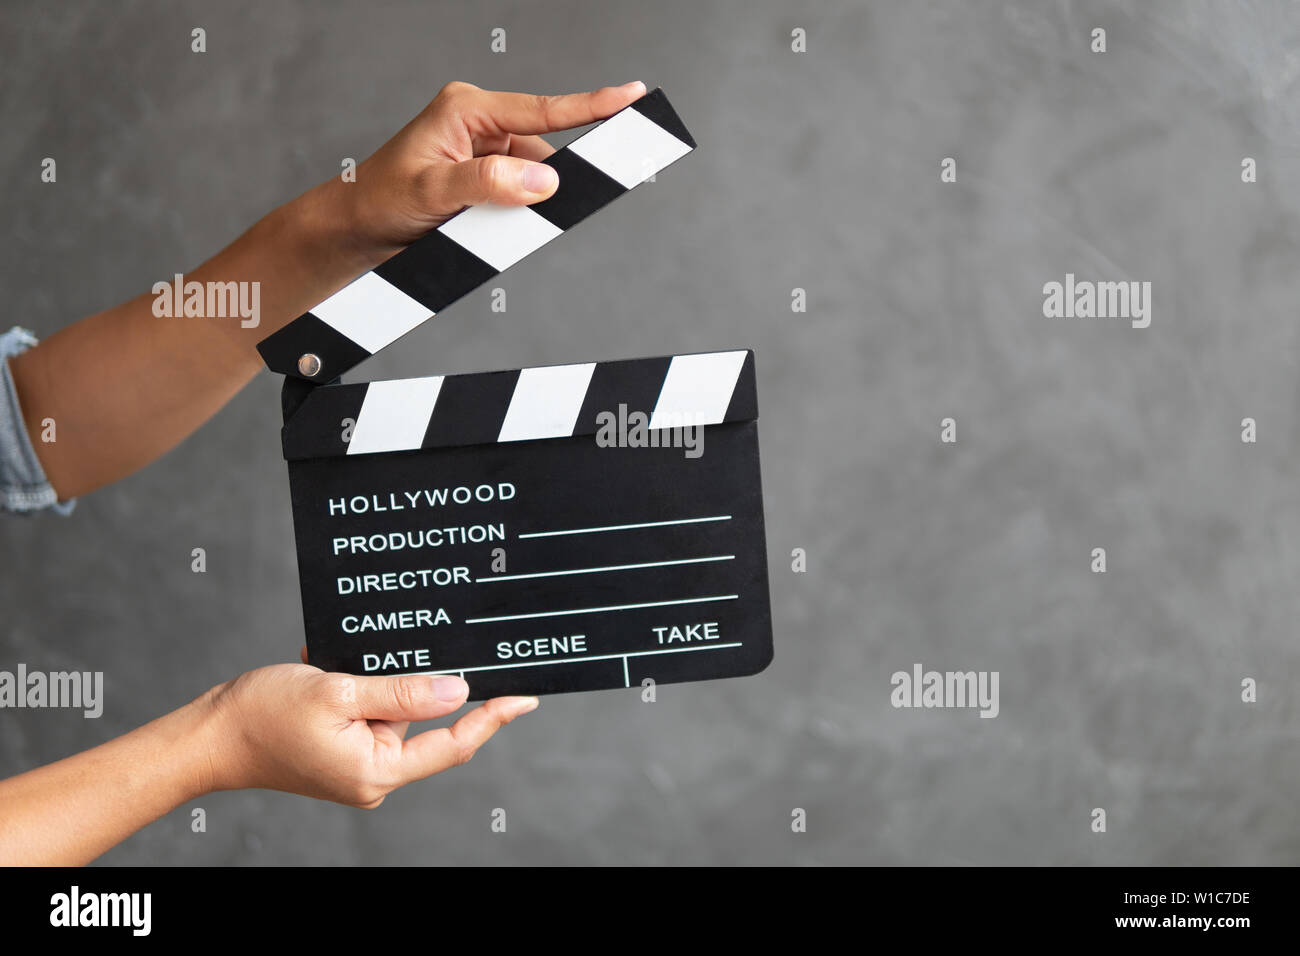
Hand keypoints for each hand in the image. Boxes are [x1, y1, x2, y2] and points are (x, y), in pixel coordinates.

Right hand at [201, 657, 537, 807]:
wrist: (208, 735)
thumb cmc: (262, 715)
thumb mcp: (340, 692)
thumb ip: (403, 692)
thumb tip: (459, 689)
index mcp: (377, 770)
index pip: (454, 743)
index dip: (493, 717)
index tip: (525, 696)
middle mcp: (373, 774)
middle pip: (424, 723)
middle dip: (417, 682)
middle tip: (407, 647)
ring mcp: (358, 763)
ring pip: (395, 710)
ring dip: (382, 678)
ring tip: (343, 658)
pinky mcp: (343, 749)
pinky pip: (371, 711)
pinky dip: (361, 685)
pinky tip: (331, 664)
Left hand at [339, 79, 646, 262]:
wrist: (354, 230)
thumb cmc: (379, 201)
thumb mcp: (431, 192)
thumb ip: (487, 182)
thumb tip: (543, 180)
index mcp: (467, 109)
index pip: (542, 109)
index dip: (592, 105)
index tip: (632, 96)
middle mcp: (481, 125)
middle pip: (544, 148)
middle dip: (550, 181)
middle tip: (535, 203)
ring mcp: (485, 154)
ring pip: (535, 179)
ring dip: (527, 206)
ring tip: (481, 226)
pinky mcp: (487, 180)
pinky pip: (522, 197)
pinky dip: (519, 217)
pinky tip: (488, 229)